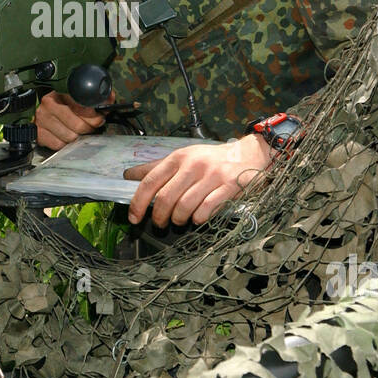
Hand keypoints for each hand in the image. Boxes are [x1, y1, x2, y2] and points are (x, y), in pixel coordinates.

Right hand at [35, 90, 106, 149]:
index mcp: (61, 92)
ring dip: (78, 138)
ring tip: (78, 132)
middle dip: (89, 128)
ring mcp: (42, 119)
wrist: (38, 111)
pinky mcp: (38, 133)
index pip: (83, 107)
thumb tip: (110, 99)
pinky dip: (65, 144)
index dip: (95, 116)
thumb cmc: (63, 105)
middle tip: (91, 127)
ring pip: (70, 137)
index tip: (99, 118)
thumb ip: (96, 98)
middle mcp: (49, 104)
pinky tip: (66, 136)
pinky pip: (59, 145)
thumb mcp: (79, 96)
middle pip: (78, 126)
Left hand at [123, 134, 273, 227]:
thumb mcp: (183, 157)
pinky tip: (197, 218)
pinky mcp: (228, 187)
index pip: (150, 181)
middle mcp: (193, 165)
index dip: (138, 202)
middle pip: (165, 198)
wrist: (248, 154)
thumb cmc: (210, 159)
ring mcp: (211, 176)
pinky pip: (206, 210)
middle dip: (159, 217)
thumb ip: (156, 167)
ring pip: (184, 206)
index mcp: (178, 157)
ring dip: (178, 220)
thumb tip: (128, 176)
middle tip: (160, 223)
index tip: (134, 217)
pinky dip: (198, 219)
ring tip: (179, 221)